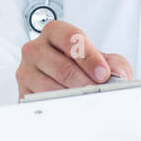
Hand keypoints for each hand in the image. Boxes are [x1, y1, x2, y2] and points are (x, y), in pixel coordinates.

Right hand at [16, 19, 132, 98]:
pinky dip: (59, 107)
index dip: (89, 57)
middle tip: (99, 92)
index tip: (103, 73)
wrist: (73, 83)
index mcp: (55, 32)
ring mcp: (26, 71)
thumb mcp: (106, 60)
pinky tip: (72, 109)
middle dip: (84, 82)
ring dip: (73, 98)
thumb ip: (115, 64)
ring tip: (89, 102)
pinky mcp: (23, 92)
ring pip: (50, 87)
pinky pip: (41, 101)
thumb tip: (117, 75)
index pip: (70, 39)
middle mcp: (36, 49)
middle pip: (61, 66)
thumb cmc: (85, 68)